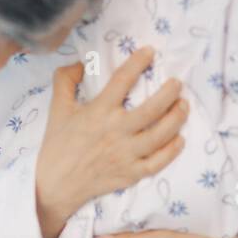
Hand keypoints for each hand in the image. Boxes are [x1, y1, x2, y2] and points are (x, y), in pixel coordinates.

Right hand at [36, 47, 188, 237]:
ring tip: (184, 106)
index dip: (138, 62)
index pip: (123, 80)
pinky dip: (172, 150)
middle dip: (170, 92)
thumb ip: (65, 81)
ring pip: (161, 134)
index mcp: (98, 111)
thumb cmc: (56, 146)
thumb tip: (79, 64)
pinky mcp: (130, 174)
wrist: (54, 186)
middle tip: (177, 83)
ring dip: (177, 118)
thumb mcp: (56, 109)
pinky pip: (158, 161)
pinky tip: (179, 139)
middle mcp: (116, 131)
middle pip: (153, 109)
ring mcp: (126, 154)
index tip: (150, 52)